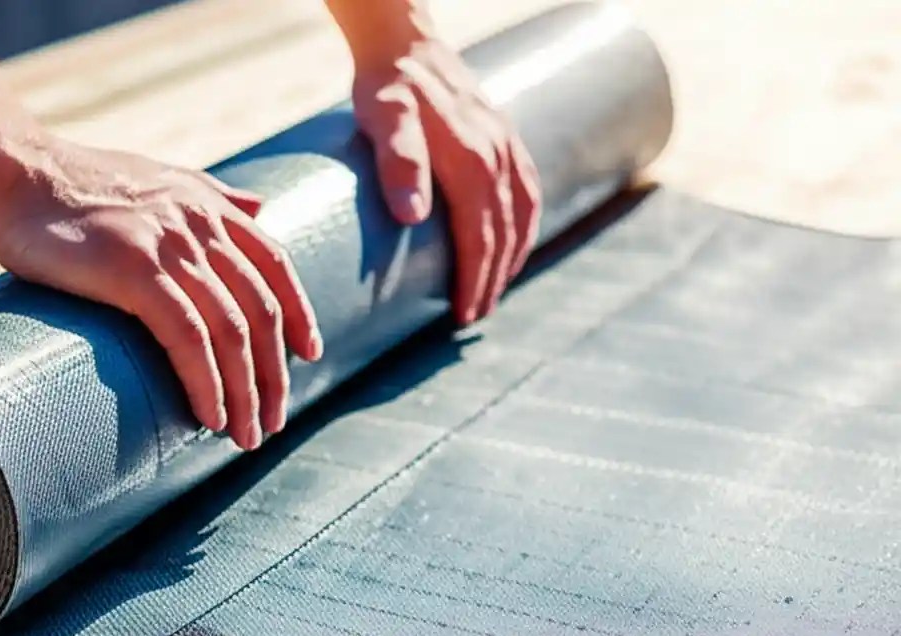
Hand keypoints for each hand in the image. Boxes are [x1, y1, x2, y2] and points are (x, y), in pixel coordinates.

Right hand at [0, 140, 322, 450]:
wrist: (9, 171)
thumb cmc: (74, 182)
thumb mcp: (159, 176)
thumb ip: (213, 194)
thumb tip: (262, 206)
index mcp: (209, 205)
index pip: (276, 265)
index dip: (299, 313)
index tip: (309, 354)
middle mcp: (200, 224)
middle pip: (261, 311)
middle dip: (274, 375)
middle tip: (272, 422)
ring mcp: (170, 246)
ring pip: (232, 332)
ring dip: (246, 393)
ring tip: (245, 436)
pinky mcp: (134, 271)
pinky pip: (188, 338)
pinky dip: (206, 382)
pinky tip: (209, 416)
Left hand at [352, 39, 541, 324]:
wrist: (404, 41)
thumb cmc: (386, 87)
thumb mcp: (382, 122)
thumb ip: (398, 166)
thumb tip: (412, 217)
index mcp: (470, 160)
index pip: (480, 236)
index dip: (475, 279)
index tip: (463, 315)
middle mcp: (496, 155)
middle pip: (504, 233)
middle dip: (492, 280)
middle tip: (474, 316)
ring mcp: (506, 145)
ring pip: (522, 214)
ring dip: (512, 257)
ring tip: (494, 290)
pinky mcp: (505, 136)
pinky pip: (529, 189)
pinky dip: (526, 224)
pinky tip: (515, 241)